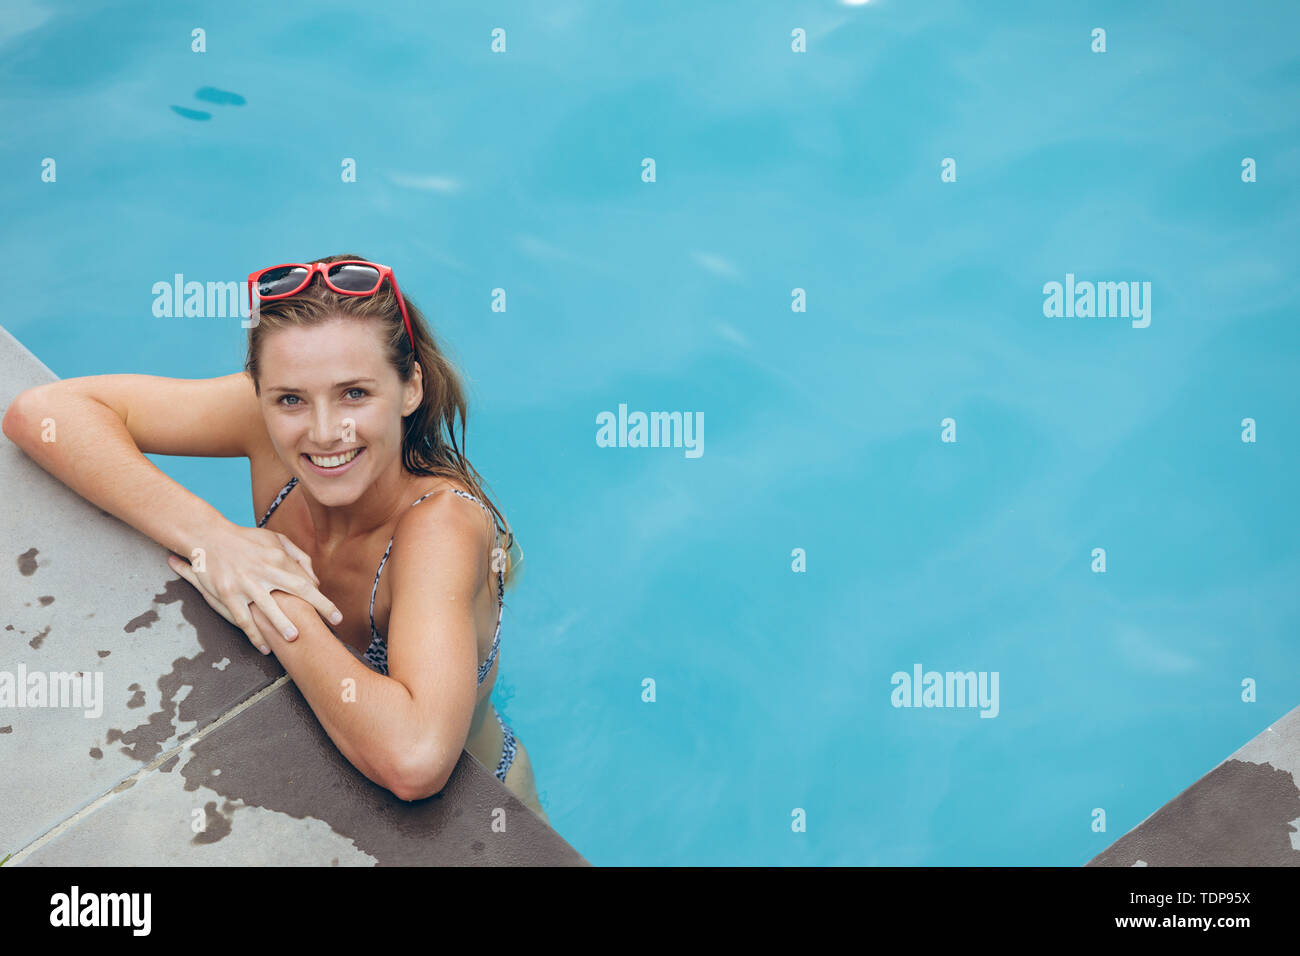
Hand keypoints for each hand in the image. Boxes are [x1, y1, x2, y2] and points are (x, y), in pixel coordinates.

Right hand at [166, 524, 342, 654]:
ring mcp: (245, 583)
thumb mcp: (273, 539)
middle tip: (335, 622)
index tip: (331, 612)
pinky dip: (254, 634)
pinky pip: (243, 618)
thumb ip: (297, 557)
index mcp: (277, 557)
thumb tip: (315, 580)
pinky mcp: (228, 594)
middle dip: (319, 605)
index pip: (305, 579)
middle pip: (298, 588)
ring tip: (294, 638)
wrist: (208, 537)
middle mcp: (265, 570)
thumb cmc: (245, 540)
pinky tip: (264, 647)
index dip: (319, 596)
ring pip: (268, 607)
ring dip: (282, 623)